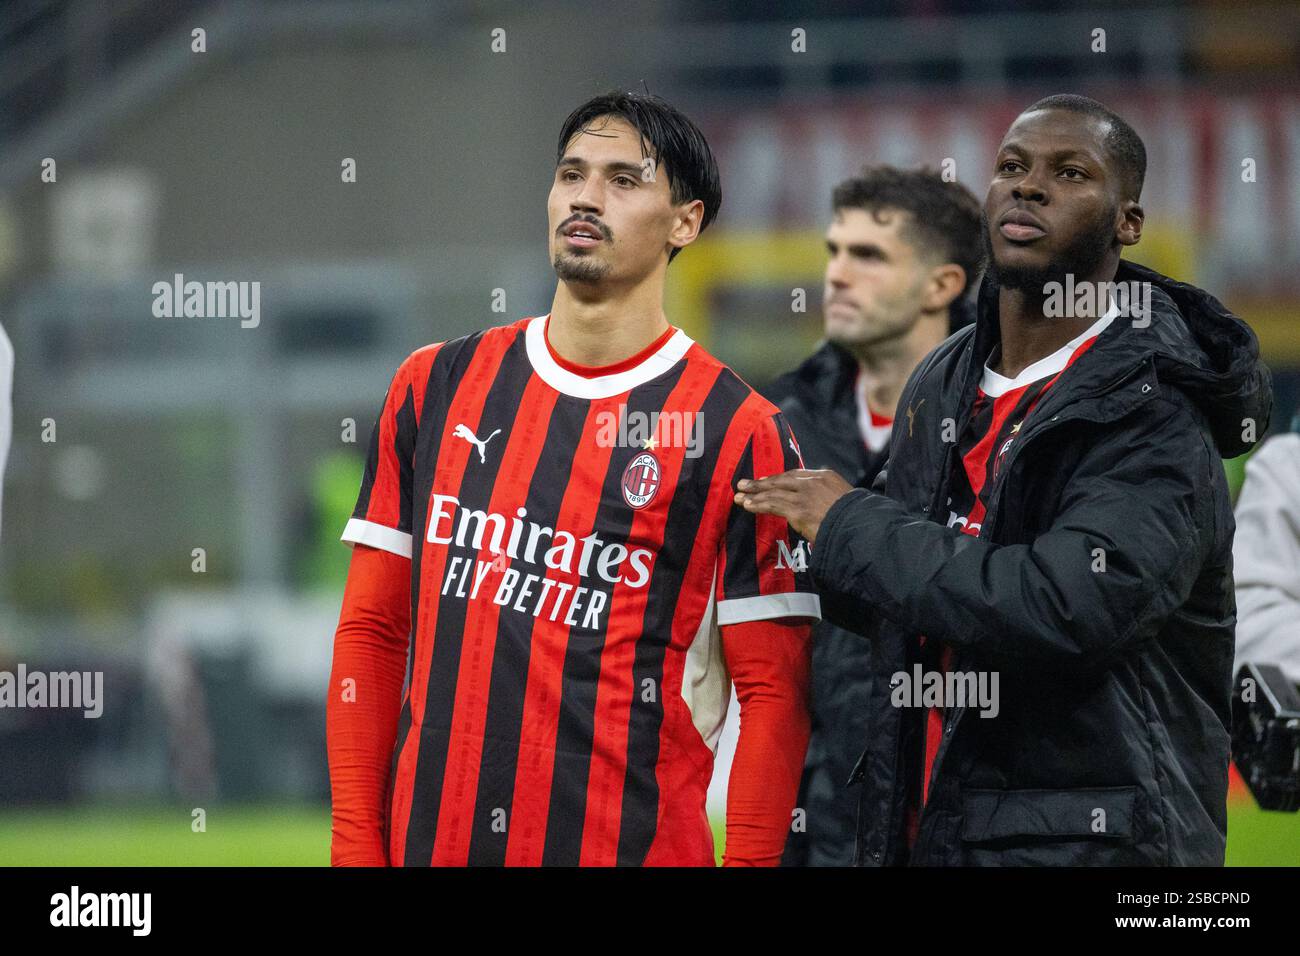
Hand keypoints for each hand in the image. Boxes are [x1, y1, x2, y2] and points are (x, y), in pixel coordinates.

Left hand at [733, 469, 853, 543]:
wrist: (862, 527)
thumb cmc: (857, 519)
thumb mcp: (845, 501)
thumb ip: (829, 499)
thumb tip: (819, 507)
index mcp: (826, 476)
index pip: (796, 475)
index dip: (778, 478)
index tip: (766, 481)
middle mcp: (813, 481)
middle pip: (781, 480)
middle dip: (761, 483)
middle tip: (744, 484)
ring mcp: (805, 495)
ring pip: (774, 492)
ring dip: (754, 494)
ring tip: (739, 496)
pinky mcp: (798, 509)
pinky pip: (773, 505)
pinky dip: (758, 504)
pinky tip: (747, 505)